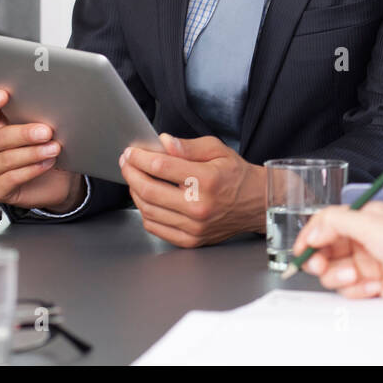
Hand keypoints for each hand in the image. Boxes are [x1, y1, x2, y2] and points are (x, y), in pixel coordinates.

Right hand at [0, 89, 82, 210]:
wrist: (56, 183)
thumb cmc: (47, 151)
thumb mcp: (45, 132)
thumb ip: (42, 120)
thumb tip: (56, 108)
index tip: (3, 95)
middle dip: (24, 133)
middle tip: (46, 131)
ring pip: (7, 158)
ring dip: (33, 153)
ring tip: (54, 149)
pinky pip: (12, 178)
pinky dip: (32, 170)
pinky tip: (47, 164)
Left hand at [120, 133, 263, 247]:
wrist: (256, 203)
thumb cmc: (237, 175)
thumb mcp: (218, 150)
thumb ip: (188, 146)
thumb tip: (163, 142)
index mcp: (206, 179)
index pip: (160, 167)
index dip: (140, 157)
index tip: (131, 152)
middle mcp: (199, 206)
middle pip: (149, 190)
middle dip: (131, 173)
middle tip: (126, 163)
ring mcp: (194, 226)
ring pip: (148, 210)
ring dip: (135, 192)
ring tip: (134, 179)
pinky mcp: (191, 240)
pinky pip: (156, 228)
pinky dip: (145, 212)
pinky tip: (146, 199)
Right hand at [293, 201, 382, 302]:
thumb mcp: (371, 224)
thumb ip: (336, 222)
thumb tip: (312, 230)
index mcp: (363, 217)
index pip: (325, 223)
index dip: (310, 236)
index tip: (301, 250)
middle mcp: (363, 239)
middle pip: (324, 250)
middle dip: (320, 259)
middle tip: (322, 265)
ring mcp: (366, 262)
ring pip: (333, 272)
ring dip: (340, 277)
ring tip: (356, 277)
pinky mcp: (371, 284)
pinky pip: (349, 289)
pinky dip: (358, 290)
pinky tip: (374, 286)